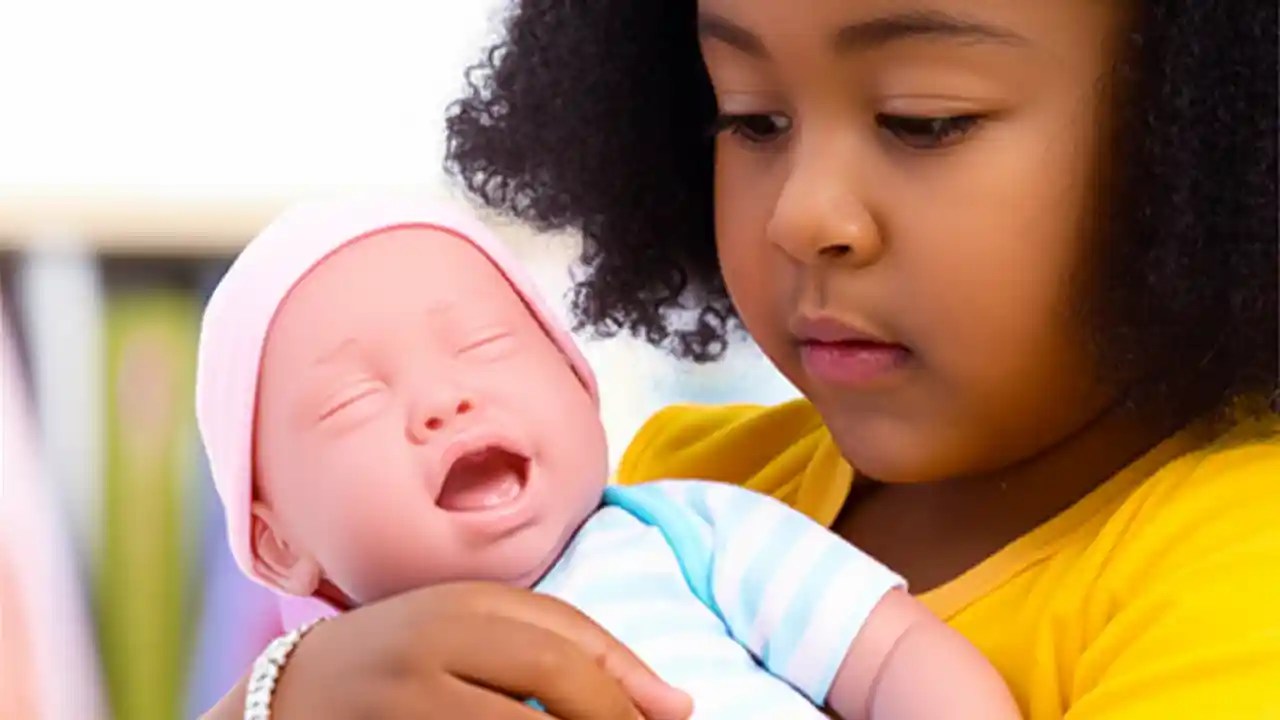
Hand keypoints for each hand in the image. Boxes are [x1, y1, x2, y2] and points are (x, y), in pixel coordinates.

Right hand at [234, 582, 691, 718]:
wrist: (292, 692)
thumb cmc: (411, 658)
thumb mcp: (482, 632)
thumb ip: (575, 650)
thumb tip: (680, 707)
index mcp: (461, 606)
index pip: (565, 642)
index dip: (627, 688)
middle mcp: (428, 647)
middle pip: (549, 677)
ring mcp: (401, 703)